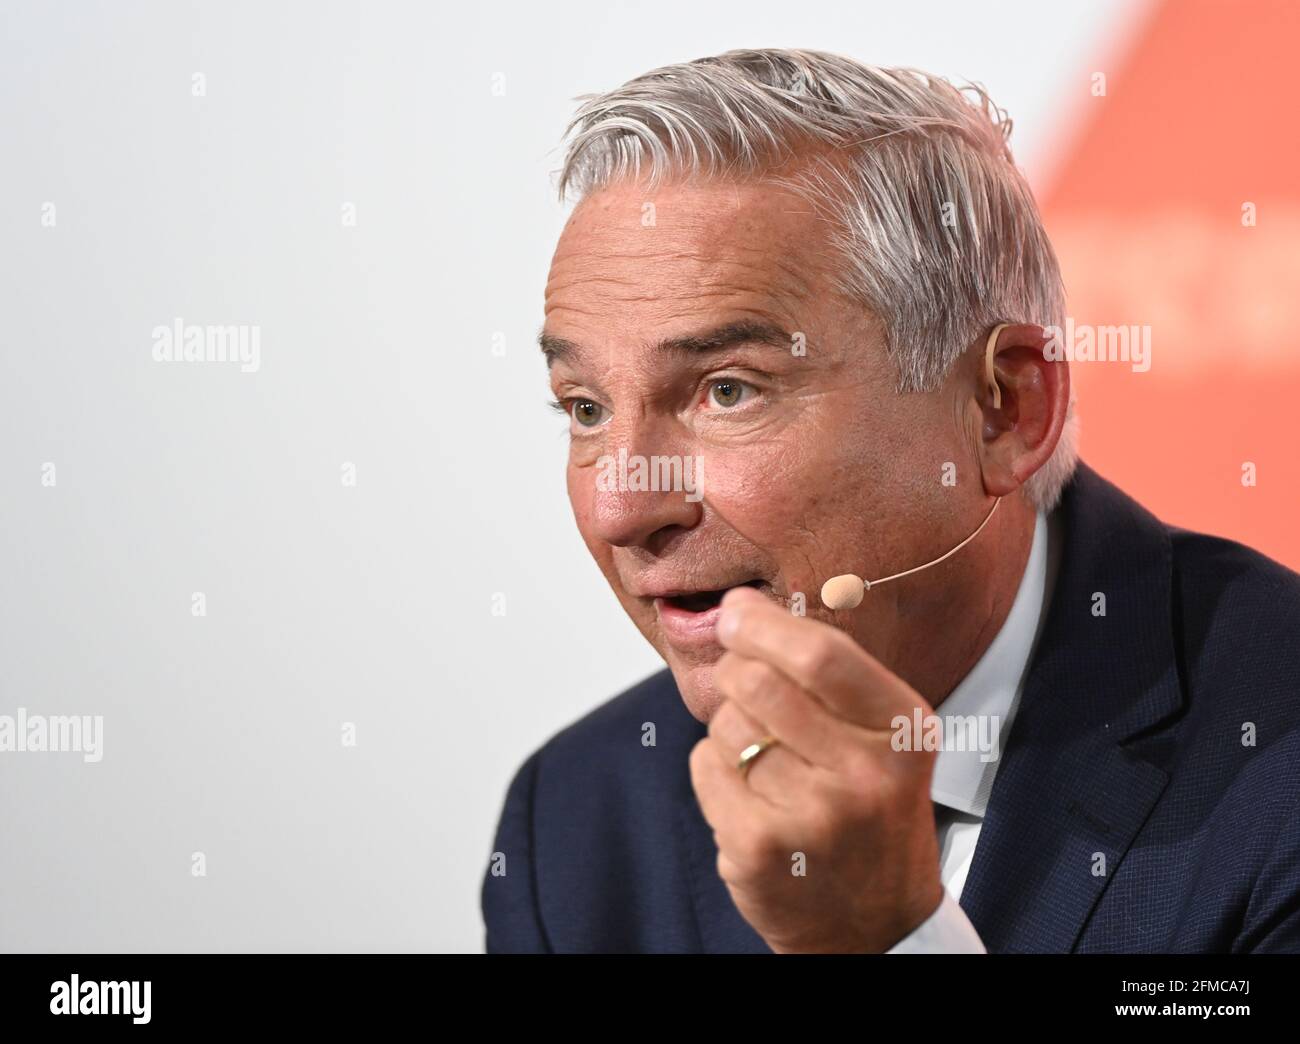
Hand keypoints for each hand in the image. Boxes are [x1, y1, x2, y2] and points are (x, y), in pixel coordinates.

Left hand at [688, 584, 943, 952]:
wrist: (875, 927)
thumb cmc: (869, 813)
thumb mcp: (883, 739)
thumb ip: (829, 673)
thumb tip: (743, 607)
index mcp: (903, 732)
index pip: (822, 655)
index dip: (764, 624)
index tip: (734, 612)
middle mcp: (867, 775)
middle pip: (758, 682)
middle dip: (734, 671)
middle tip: (741, 685)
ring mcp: (812, 818)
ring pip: (726, 724)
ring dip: (730, 731)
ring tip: (766, 764)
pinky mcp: (760, 850)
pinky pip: (705, 768)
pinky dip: (713, 771)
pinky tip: (749, 798)